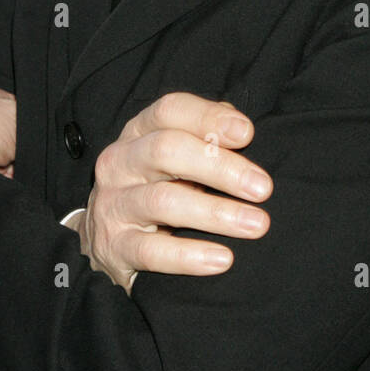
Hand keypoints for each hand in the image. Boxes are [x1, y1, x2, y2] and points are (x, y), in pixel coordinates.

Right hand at [71, 91, 272, 294]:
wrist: (107, 241)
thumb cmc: (156, 187)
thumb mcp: (174, 157)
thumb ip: (205, 137)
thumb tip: (240, 128)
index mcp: (138, 133)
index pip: (169, 111)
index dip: (208, 118)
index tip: (247, 134)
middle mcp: (121, 162)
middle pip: (167, 150)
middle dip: (220, 167)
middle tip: (262, 187)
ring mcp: (113, 204)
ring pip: (164, 201)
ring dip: (216, 212)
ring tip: (257, 224)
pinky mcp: (115, 247)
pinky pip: (152, 251)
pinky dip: (190, 256)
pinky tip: (223, 259)